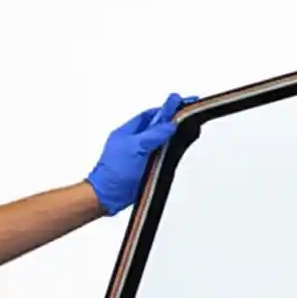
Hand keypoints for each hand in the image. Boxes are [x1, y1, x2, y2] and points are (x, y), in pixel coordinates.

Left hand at [86, 92, 194, 215]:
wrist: (107, 197)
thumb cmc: (113, 172)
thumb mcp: (136, 148)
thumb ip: (154, 135)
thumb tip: (170, 124)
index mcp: (129, 132)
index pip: (151, 115)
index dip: (167, 107)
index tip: (182, 100)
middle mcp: (134, 141)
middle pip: (157, 126)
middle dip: (173, 119)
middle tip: (190, 112)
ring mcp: (139, 155)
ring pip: (160, 141)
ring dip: (172, 135)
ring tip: (189, 128)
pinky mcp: (144, 168)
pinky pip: (160, 155)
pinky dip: (170, 151)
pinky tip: (178, 150)